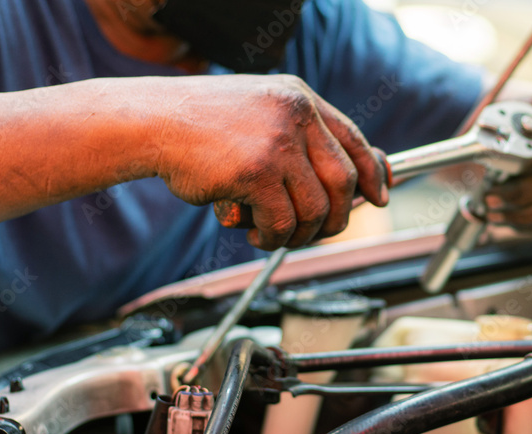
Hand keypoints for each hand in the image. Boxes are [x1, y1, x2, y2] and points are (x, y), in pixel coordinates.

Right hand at [152, 74, 388, 249]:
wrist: (151, 122)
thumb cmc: (201, 125)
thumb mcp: (260, 114)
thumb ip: (298, 139)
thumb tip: (343, 182)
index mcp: (300, 98)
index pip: (354, 140)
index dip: (373, 173)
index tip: (379, 195)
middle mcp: (295, 116)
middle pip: (342, 181)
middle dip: (337, 217)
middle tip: (318, 232)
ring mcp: (276, 143)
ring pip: (316, 209)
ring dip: (300, 234)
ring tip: (275, 235)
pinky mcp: (255, 173)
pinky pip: (282, 222)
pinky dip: (274, 238)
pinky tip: (256, 233)